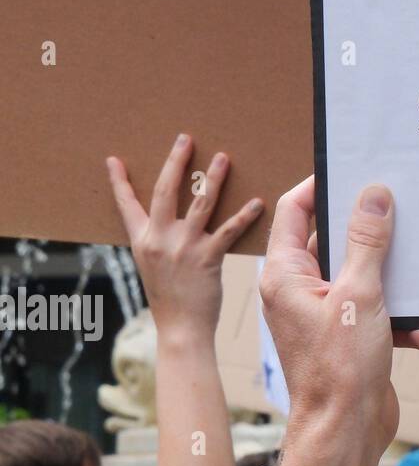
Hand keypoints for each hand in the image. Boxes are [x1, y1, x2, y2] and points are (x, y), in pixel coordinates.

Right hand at [106, 133, 262, 340]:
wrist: (180, 328)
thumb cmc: (171, 297)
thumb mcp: (153, 265)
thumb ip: (158, 241)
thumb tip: (166, 221)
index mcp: (142, 240)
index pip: (126, 205)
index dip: (119, 181)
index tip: (113, 159)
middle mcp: (159, 239)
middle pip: (164, 191)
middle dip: (175, 162)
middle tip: (185, 138)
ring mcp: (182, 248)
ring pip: (199, 204)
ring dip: (213, 178)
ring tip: (224, 157)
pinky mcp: (206, 258)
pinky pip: (228, 230)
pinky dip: (244, 215)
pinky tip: (257, 202)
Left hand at [262, 176, 418, 465]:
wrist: (346, 432)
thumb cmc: (339, 369)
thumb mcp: (359, 294)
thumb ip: (367, 242)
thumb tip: (372, 195)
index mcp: (287, 275)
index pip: (294, 211)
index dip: (321, 185)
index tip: (355, 169)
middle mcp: (300, 290)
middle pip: (333, 240)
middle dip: (371, 230)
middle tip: (399, 209)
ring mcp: (323, 313)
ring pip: (361, 275)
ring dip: (393, 278)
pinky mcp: (347, 335)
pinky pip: (376, 310)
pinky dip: (401, 318)